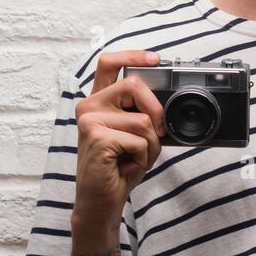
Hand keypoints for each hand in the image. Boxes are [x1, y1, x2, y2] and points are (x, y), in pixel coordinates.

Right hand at [71, 50, 166, 228]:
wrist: (102, 200)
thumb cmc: (119, 167)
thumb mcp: (135, 133)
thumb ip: (143, 113)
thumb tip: (165, 102)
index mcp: (98, 101)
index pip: (109, 63)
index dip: (133, 55)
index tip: (155, 58)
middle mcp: (89, 107)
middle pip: (133, 84)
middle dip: (156, 109)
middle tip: (158, 132)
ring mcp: (90, 121)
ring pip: (143, 120)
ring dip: (151, 145)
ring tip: (134, 157)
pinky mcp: (97, 138)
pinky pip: (140, 141)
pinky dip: (143, 157)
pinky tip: (126, 166)